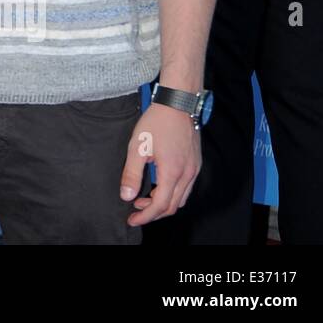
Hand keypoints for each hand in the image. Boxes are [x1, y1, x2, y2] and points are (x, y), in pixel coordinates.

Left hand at [120, 102, 200, 225]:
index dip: (146, 216)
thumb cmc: (156, 122)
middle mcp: (188, 174)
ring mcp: (194, 169)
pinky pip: (186, 187)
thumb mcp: (137, 147)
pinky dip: (172, 193)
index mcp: (173, 172)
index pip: (161, 205)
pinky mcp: (196, 163)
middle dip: (153, 212)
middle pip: (173, 206)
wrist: (178, 103)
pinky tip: (158, 186)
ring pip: (181, 198)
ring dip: (163, 203)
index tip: (132, 220)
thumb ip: (131, 173)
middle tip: (135, 211)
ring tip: (143, 199)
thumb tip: (126, 196)